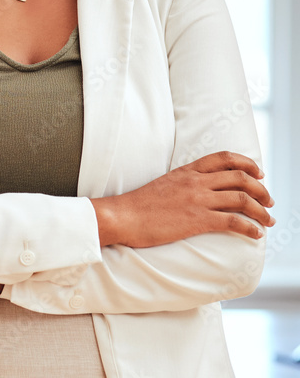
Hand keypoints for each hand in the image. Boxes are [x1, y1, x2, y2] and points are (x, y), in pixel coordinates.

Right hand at [91, 151, 275, 247]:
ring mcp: (198, 200)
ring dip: (262, 210)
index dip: (247, 163)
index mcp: (187, 171)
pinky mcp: (198, 219)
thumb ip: (184, 183)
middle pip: (240, 177)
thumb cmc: (139, 205)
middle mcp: (196, 182)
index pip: (224, 158)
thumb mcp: (164, 184)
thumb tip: (199, 191)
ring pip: (242, 199)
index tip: (258, 174)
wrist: (123, 216)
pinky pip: (233, 221)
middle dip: (261, 189)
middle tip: (269, 200)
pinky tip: (256, 234)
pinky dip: (250, 227)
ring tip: (268, 220)